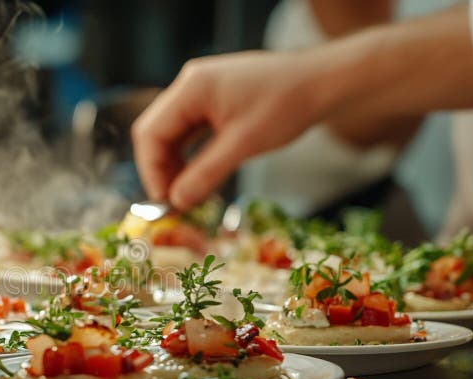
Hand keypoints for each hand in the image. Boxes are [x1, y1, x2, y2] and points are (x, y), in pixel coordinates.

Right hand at [131, 51, 328, 210]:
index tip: (164, 200)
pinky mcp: (213, 100)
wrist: (322, 82)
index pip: (150, 132)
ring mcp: (201, 91)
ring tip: (187, 193)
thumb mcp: (244, 144)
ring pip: (172, 134)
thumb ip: (206, 173)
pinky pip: (190, 131)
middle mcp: (190, 85)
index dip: (151, 170)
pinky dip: (191, 155)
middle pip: (156, 132)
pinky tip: (200, 176)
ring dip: (175, 164)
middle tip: (174, 201)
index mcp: (191, 88)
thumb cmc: (287, 106)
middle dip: (161, 169)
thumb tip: (178, 200)